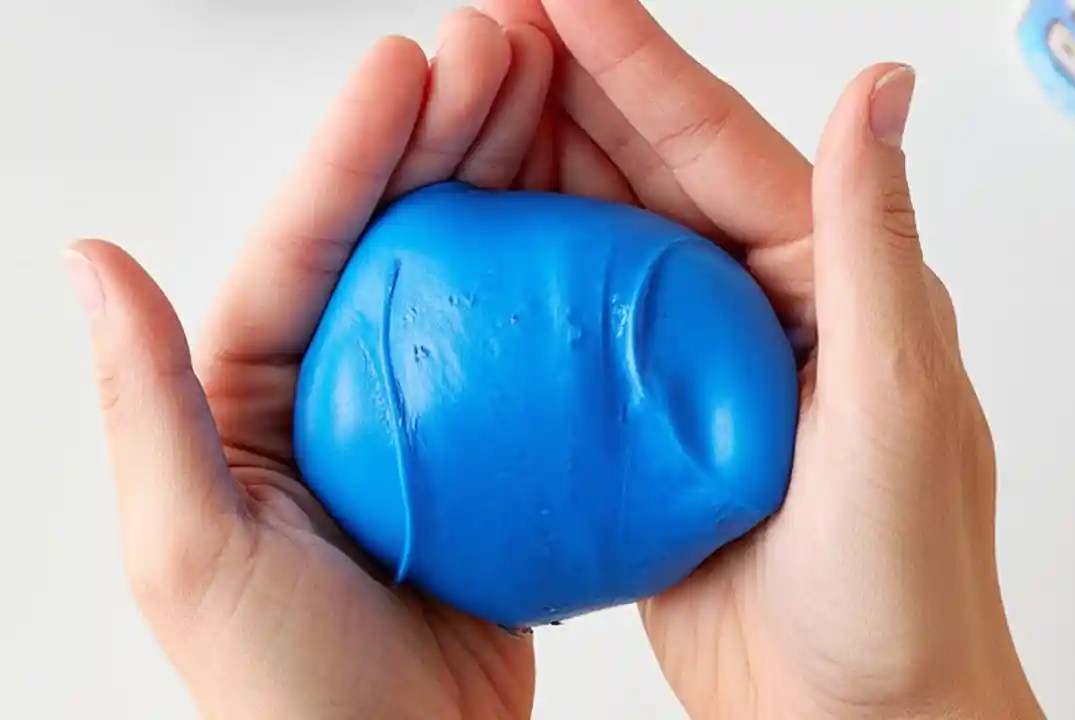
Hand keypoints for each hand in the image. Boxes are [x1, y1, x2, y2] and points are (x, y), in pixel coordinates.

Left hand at [66, 15, 558, 717]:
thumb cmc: (289, 693)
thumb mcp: (190, 551)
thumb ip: (143, 405)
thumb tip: (90, 257)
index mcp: (251, 392)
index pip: (302, 243)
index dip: (352, 148)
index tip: (409, 65)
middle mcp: (338, 385)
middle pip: (392, 231)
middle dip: (443, 130)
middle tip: (505, 49)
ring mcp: (428, 412)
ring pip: (468, 269)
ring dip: (507, 178)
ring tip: (555, 100)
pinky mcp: (497, 450)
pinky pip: (528, 341)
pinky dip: (559, 272)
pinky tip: (597, 217)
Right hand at [479, 2, 1042, 717]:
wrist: (855, 718)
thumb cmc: (902, 583)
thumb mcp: (897, 399)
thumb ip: (872, 239)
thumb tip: (882, 84)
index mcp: (827, 278)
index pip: (719, 144)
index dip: (636, 63)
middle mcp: (760, 305)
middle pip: (648, 175)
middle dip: (563, 97)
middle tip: (476, 35)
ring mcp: (693, 366)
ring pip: (601, 243)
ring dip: (532, 173)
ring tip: (451, 113)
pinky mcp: (644, 430)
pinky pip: (573, 331)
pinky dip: (522, 279)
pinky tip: (465, 244)